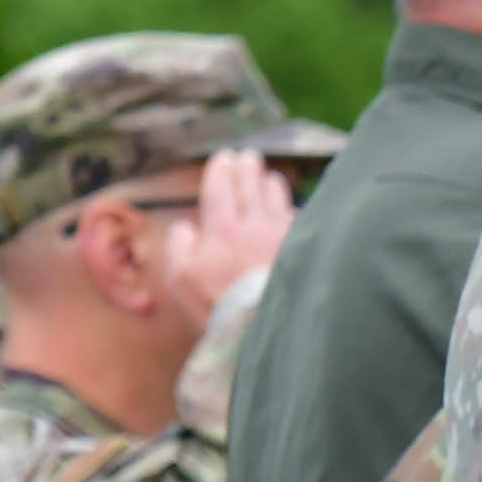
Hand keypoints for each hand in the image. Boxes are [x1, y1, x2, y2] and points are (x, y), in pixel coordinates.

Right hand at [161, 149, 294, 329]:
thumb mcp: (180, 277)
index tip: (223, 157)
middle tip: (247, 156)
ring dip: (271, 183)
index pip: (221, 189)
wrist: (266, 324)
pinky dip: (292, 207)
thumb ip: (178, 245)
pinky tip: (292, 207)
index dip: (221, 170)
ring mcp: (283, 235)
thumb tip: (186, 225)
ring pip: (278, 199)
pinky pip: (298, 218)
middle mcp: (255, 225)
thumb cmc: (218, 304)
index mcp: (222, 229)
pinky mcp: (303, 248)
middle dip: (247, 169)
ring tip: (270, 176)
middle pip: (252, 187)